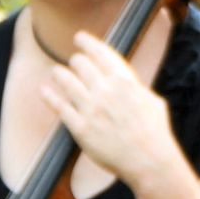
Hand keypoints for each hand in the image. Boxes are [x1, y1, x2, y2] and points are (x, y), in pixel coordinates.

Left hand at [40, 31, 176, 187]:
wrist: (149, 160)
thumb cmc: (155, 132)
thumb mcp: (152, 100)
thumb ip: (136, 88)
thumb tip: (128, 83)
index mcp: (126, 81)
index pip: (101, 52)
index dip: (87, 42)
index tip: (79, 38)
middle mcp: (106, 90)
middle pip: (81, 64)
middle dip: (76, 60)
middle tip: (74, 62)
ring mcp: (91, 109)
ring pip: (66, 80)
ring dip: (59, 74)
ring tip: (56, 72)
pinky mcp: (80, 128)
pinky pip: (59, 106)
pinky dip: (49, 96)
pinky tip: (44, 90)